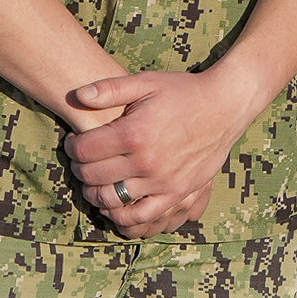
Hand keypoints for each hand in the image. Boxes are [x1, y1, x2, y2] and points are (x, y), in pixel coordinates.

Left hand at [63, 67, 253, 236]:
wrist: (225, 107)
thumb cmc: (183, 91)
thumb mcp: (146, 82)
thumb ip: (110, 88)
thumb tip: (77, 95)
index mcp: (134, 133)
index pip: (84, 151)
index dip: (71, 147)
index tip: (72, 142)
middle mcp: (146, 162)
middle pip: (93, 177)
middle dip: (79, 170)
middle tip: (80, 162)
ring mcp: (162, 182)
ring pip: (112, 200)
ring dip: (95, 193)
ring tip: (95, 182)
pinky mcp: (177, 194)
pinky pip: (141, 216)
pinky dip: (121, 215)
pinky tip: (115, 204)